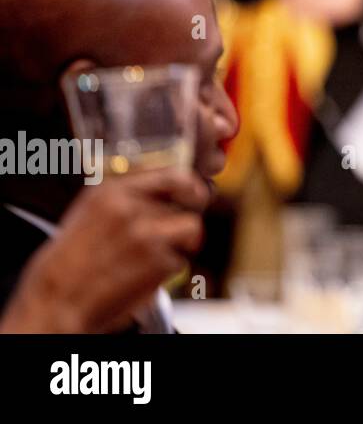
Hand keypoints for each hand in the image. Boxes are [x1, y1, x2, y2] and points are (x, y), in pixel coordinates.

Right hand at [0, 168, 207, 332]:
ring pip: (192, 227)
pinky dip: (170, 268)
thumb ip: (127, 195)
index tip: (195, 194)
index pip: (172, 173)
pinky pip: (181, 259)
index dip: (190, 185)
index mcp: (112, 190)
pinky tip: (145, 274)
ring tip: (159, 255)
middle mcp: (130, 207)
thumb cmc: (71, 261)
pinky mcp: (156, 261)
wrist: (55, 301)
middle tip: (180, 230)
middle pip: (187, 200)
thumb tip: (169, 188)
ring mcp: (145, 233)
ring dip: (183, 243)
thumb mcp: (90, 211)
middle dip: (185, 216)